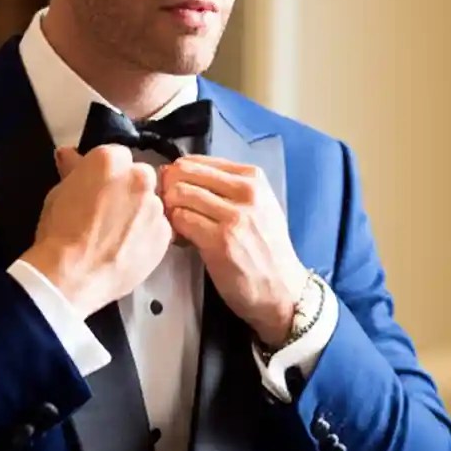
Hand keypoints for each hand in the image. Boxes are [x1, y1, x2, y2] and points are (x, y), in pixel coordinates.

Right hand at [21, 145, 172, 316]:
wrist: (73, 276)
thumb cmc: (59, 233)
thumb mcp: (58, 194)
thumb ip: (73, 170)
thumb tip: (68, 154)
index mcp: (111, 160)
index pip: (117, 157)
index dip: (107, 174)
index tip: (99, 188)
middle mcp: (140, 177)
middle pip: (140, 177)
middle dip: (128, 190)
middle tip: (109, 212)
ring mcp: (156, 207)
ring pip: (152, 204)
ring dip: (140, 213)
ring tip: (117, 235)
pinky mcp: (165, 234)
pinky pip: (159, 229)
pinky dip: (147, 236)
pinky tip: (127, 249)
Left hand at [160, 155, 306, 346]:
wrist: (281, 289)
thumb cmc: (266, 249)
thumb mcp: (258, 206)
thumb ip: (226, 188)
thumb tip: (179, 173)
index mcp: (253, 178)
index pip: (198, 161)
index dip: (178, 175)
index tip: (176, 191)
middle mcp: (246, 192)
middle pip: (185, 173)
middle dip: (169, 189)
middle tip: (169, 207)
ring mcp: (234, 217)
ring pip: (180, 195)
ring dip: (170, 210)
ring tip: (178, 224)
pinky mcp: (220, 241)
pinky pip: (181, 221)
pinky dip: (175, 229)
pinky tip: (183, 239)